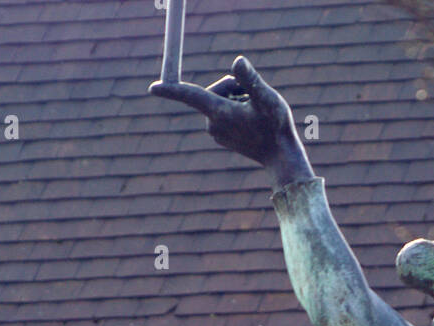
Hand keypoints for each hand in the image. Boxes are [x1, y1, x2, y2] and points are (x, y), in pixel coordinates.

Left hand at [150, 56, 312, 185]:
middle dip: (233, 87)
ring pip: (219, 101)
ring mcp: (216, 132)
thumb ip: (251, 79)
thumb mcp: (267, 98)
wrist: (280, 156)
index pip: (190, 96)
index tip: (153, 88)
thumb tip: (237, 61)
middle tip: (254, 102)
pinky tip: (251, 123)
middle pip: (214, 91)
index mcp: (219, 113)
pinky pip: (223, 112)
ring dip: (237, 99)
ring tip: (254, 115)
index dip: (172, 90)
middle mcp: (212, 124)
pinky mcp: (220, 136)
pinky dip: (236, 110)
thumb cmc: (276, 127)